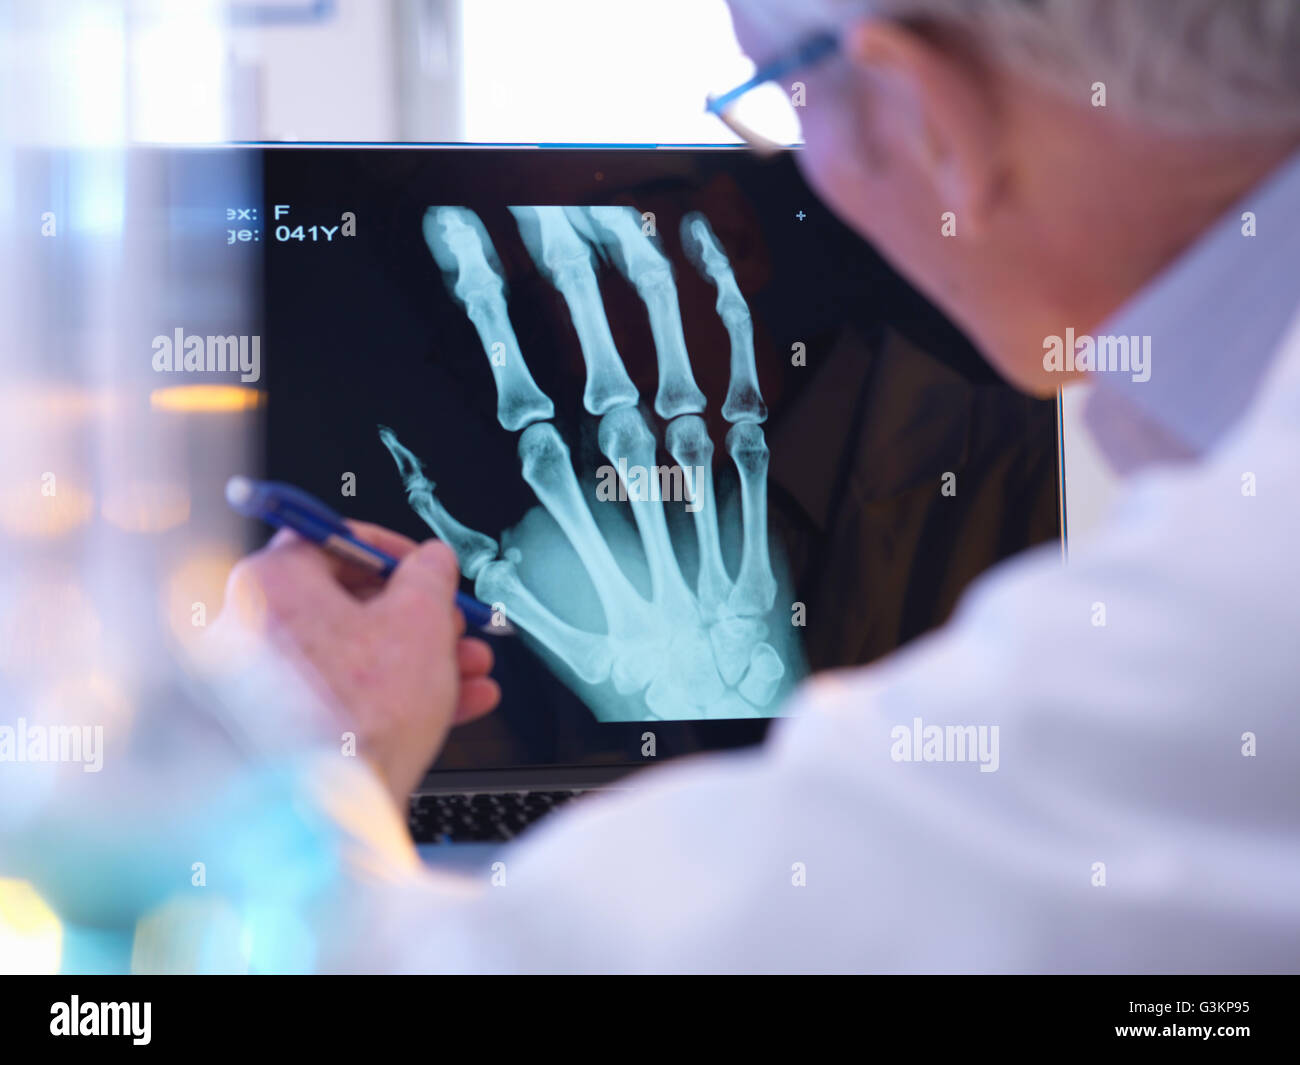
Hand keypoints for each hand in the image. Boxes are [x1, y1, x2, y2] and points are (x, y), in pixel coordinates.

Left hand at [219, 522, 498, 803]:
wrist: (325, 813)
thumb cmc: (359, 714)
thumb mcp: (422, 620)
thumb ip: (430, 576)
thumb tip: (431, 562)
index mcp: (270, 582)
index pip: (334, 541)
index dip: (397, 553)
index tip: (428, 568)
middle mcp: (246, 627)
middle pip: (347, 604)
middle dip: (420, 618)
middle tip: (456, 627)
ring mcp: (254, 686)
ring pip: (350, 655)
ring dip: (419, 660)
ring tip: (470, 672)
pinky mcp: (273, 732)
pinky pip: (337, 697)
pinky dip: (391, 697)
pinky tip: (453, 705)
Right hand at [380, 205, 802, 720]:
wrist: (700, 685)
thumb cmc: (609, 645)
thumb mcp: (513, 589)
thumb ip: (457, 523)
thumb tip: (406, 459)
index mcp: (560, 492)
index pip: (513, 374)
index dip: (489, 303)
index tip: (470, 243)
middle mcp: (621, 472)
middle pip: (591, 350)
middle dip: (568, 274)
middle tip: (551, 208)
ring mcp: (686, 474)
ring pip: (664, 358)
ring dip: (643, 282)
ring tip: (625, 217)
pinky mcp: (740, 478)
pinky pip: (739, 394)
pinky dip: (729, 327)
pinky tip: (714, 271)